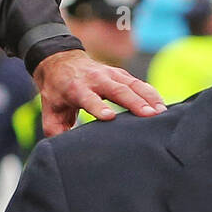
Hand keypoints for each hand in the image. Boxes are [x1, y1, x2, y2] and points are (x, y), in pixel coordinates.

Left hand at [33, 49, 164, 136]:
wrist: (60, 62)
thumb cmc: (57, 92)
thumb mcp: (50, 111)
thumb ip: (56, 130)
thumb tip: (65, 150)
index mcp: (76, 88)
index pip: (88, 98)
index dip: (98, 107)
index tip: (109, 117)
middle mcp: (95, 79)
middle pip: (117, 90)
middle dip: (134, 102)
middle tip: (149, 115)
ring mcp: (110, 74)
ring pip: (132, 84)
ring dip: (148, 97)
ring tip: (161, 112)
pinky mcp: (121, 74)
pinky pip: (139, 83)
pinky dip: (151, 93)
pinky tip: (162, 106)